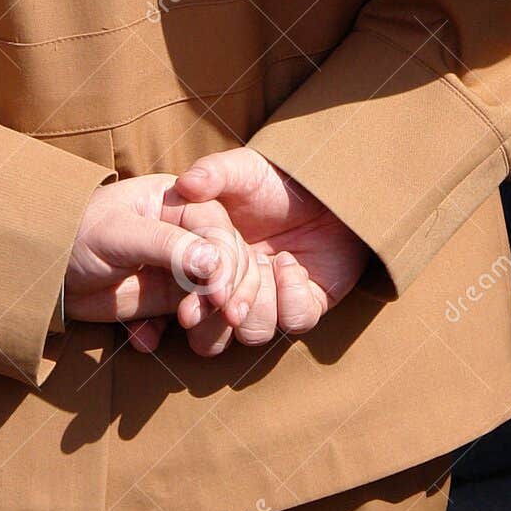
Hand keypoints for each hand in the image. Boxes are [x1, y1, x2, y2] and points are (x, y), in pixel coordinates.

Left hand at [65, 176, 260, 348]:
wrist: (44, 273)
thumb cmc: (75, 235)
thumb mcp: (118, 234)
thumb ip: (167, 245)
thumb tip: (214, 262)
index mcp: (181, 204)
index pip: (220, 231)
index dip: (227, 264)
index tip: (218, 297)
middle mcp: (190, 234)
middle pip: (232, 265)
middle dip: (225, 295)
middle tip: (204, 320)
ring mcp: (182, 269)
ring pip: (219, 297)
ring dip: (210, 321)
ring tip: (188, 333)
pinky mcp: (170, 300)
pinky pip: (191, 322)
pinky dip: (172, 336)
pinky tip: (144, 339)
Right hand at [173, 147, 369, 354]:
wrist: (329, 184)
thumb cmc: (277, 178)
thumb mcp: (242, 170)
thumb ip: (213, 174)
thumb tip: (186, 183)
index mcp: (208, 272)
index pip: (184, 311)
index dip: (180, 316)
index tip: (183, 310)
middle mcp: (235, 294)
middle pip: (210, 340)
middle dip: (213, 326)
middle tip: (220, 297)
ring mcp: (272, 302)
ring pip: (254, 333)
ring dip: (256, 304)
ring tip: (263, 262)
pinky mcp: (308, 303)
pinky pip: (295, 319)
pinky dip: (290, 295)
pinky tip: (289, 263)